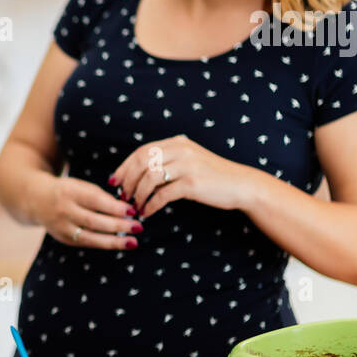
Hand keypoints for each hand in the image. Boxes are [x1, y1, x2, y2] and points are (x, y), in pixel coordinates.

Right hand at [33, 172, 140, 250]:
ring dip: (113, 241)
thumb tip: (125, 209)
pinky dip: (103, 244)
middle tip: (138, 227)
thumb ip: (99, 196)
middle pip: (94, 221)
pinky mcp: (63, 239)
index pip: (95, 200)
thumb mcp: (79, 185)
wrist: (36, 199)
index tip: (132, 211)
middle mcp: (63, 210)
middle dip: (118, 226)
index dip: (114, 207)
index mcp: (68, 191)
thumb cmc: (66, 190)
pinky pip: (86, 243)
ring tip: (132, 242)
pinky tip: (118, 244)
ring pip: (90, 237)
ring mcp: (61, 227)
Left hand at [108, 135, 259, 219]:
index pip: (142, 151)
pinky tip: (147, 212)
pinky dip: (151, 205)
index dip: (125, 166)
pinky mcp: (192, 184)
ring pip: (149, 178)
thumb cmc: (211, 177)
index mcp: (177, 143)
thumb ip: (166, 161)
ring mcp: (187, 166)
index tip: (115, 181)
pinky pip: (163, 194)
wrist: (241, 185)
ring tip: (134, 206)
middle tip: (122, 196)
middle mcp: (181, 150)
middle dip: (127, 181)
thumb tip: (135, 174)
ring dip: (138, 194)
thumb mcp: (188, 161)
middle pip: (142, 162)